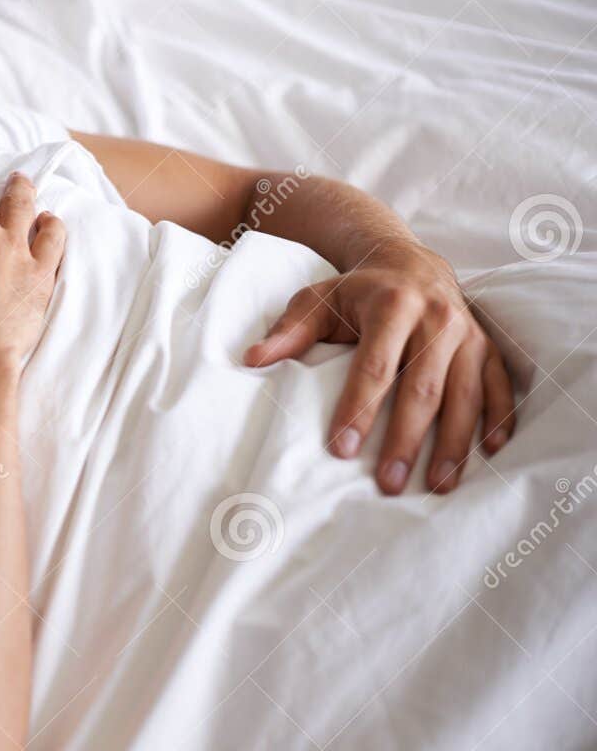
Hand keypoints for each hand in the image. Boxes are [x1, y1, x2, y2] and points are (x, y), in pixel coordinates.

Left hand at [244, 242, 515, 494]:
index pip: (373, 367)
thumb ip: (288, 331)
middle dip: (407, 440)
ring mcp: (469, 335)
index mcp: (392, 306)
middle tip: (389, 484)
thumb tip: (252, 360)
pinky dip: (498, 419)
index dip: (358, 409)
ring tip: (439, 485)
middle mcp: (437, 319)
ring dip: (454, 443)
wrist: (412, 265)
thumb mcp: (316, 300)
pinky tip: (489, 453)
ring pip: (465, 394)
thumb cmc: (356, 293)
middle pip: (422, 389)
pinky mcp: (488, 347)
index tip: (342, 449)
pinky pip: (499, 386)